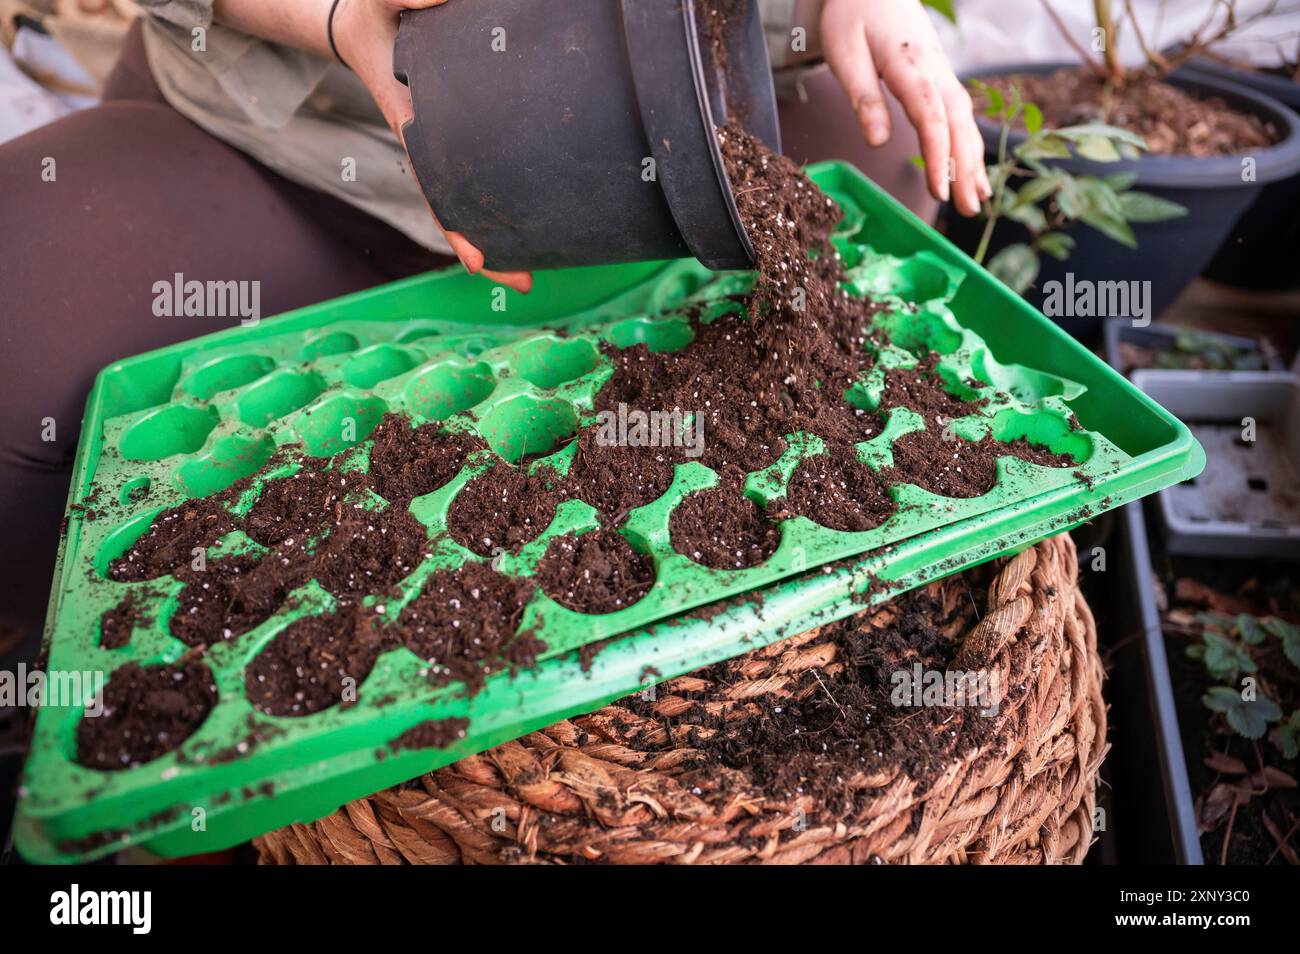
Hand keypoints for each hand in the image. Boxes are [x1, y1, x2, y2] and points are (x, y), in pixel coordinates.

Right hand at [333, 0, 531, 290]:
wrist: (365, 21)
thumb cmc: (374, 10)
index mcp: (410, 119)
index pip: (433, 181)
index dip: (452, 223)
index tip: (475, 261)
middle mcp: (427, 142)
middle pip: (454, 208)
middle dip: (486, 249)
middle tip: (524, 285)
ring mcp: (442, 143)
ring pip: (467, 199)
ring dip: (498, 237)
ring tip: (531, 273)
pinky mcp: (456, 134)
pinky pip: (476, 175)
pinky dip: (498, 199)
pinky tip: (530, 218)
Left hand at [815, 0, 990, 215]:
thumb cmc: (853, 14)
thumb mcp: (845, 54)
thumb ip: (863, 97)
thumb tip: (876, 142)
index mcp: (909, 65)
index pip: (931, 117)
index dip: (938, 156)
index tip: (939, 191)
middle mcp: (935, 69)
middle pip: (957, 123)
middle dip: (964, 168)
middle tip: (968, 209)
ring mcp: (942, 71)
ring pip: (965, 119)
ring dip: (973, 161)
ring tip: (977, 200)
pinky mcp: (941, 76)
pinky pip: (961, 113)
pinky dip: (970, 143)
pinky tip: (973, 170)